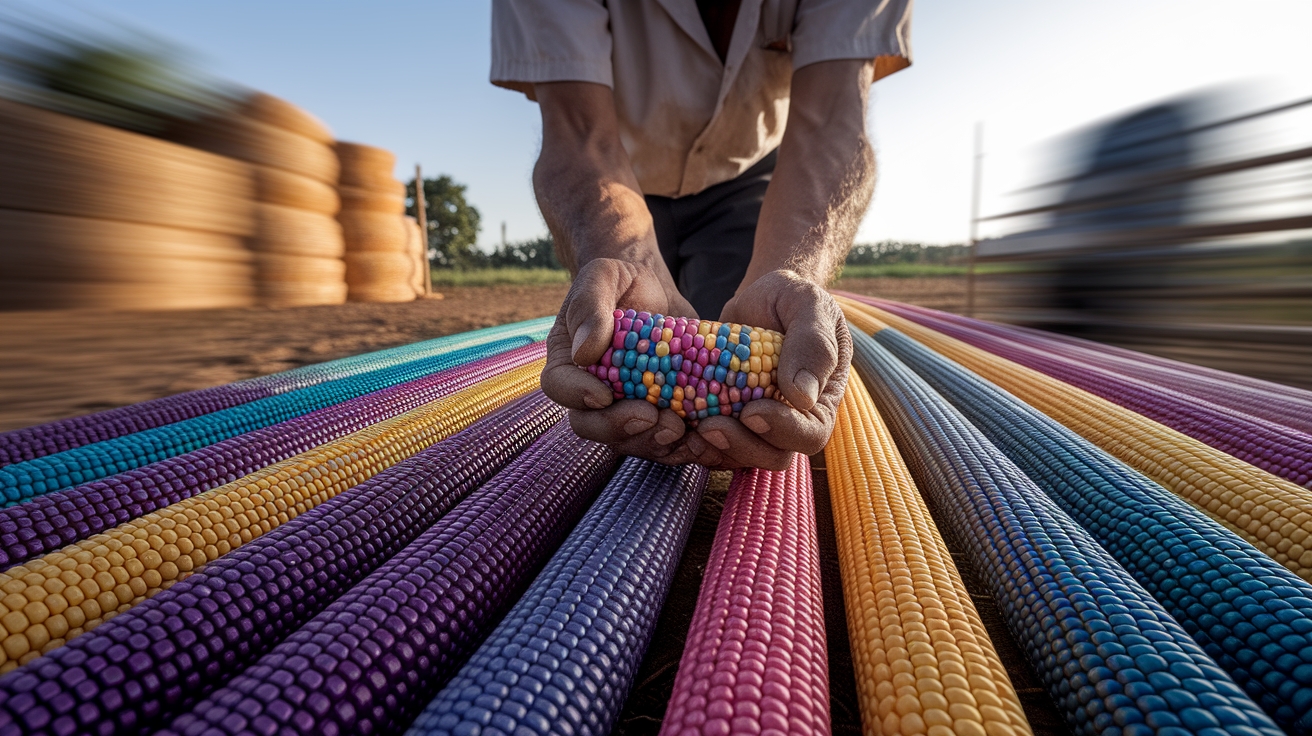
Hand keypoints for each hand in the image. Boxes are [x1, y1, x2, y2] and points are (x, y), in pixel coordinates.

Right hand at [540, 258, 720, 464]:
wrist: (654, 288)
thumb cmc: (620, 279)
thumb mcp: (602, 277)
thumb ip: (589, 308)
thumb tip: (585, 352)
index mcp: (569, 360)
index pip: (559, 386)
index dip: (577, 396)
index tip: (603, 394)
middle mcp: (590, 390)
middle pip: (591, 425)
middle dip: (620, 427)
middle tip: (651, 416)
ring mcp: (624, 406)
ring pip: (629, 440)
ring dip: (653, 442)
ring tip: (680, 429)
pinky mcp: (658, 412)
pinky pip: (663, 441)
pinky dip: (681, 445)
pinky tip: (700, 437)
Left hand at [692, 270, 851, 468]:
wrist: (758, 298)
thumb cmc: (790, 298)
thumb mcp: (808, 304)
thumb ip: (813, 344)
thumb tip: (803, 396)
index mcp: (820, 399)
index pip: (810, 433)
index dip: (783, 431)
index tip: (753, 411)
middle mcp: (792, 420)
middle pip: (773, 455)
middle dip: (742, 446)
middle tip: (711, 426)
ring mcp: (758, 424)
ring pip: (741, 456)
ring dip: (716, 449)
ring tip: (692, 427)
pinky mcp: (727, 419)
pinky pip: (714, 446)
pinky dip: (696, 442)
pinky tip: (677, 424)